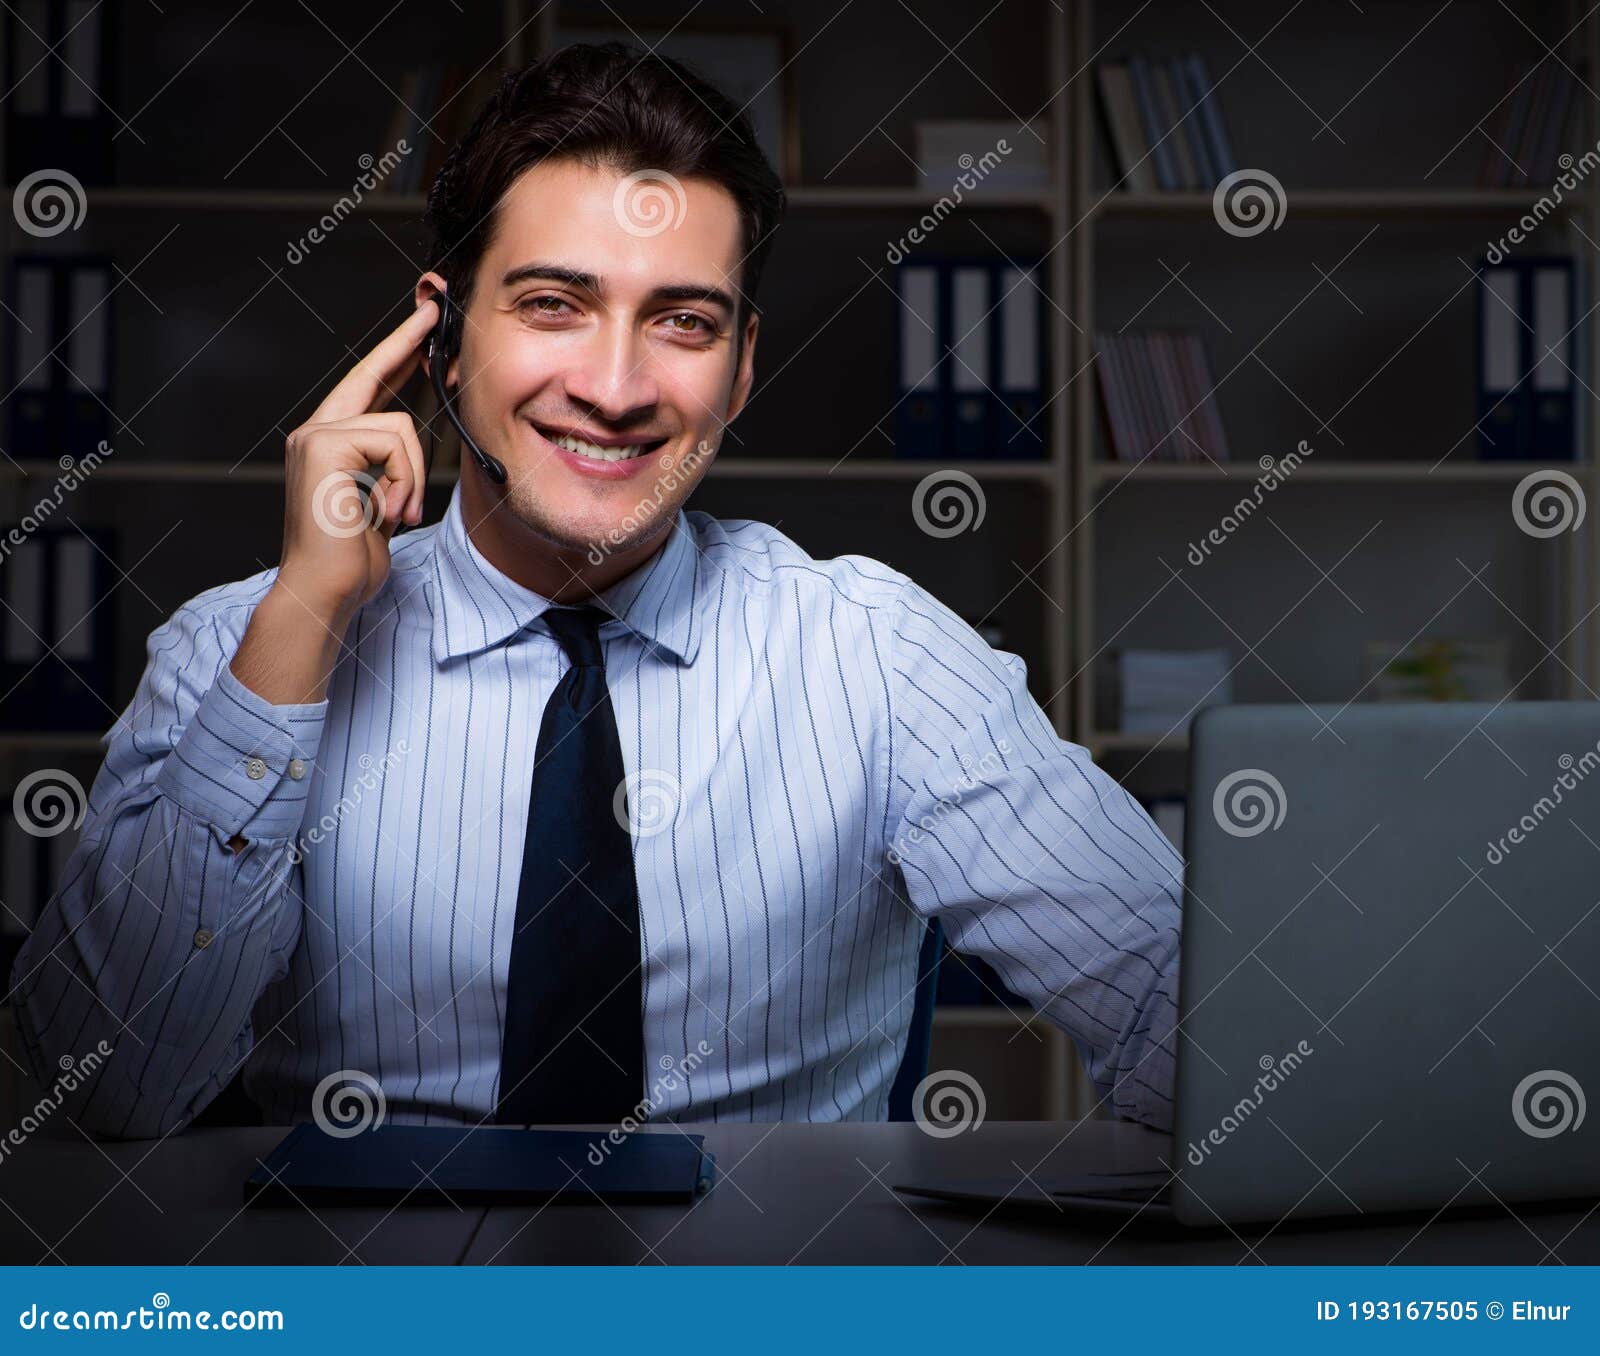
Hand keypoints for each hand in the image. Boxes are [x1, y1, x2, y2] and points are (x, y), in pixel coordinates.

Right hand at [275, 298, 436, 622]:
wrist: (324, 591)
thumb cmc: (351, 561)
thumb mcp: (384, 507)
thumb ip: (392, 472)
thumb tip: (413, 450)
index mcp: (331, 444)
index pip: (368, 389)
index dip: (395, 355)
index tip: (421, 325)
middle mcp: (316, 433)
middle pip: (371, 372)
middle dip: (407, 340)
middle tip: (434, 307)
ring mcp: (316, 436)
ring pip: (399, 426)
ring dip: (414, 477)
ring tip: (398, 514)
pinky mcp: (325, 446)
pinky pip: (394, 444)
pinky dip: (404, 482)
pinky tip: (387, 513)